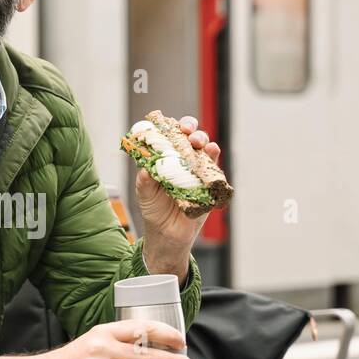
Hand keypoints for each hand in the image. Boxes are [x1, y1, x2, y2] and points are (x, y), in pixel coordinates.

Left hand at [136, 115, 220, 271]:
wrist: (168, 235)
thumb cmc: (154, 210)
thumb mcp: (144, 193)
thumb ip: (144, 179)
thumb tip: (146, 164)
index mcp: (165, 158)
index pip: (169, 135)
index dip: (170, 126)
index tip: (168, 124)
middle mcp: (182, 161)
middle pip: (189, 136)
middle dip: (190, 128)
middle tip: (186, 131)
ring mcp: (197, 170)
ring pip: (204, 147)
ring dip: (203, 140)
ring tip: (198, 143)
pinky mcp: (209, 183)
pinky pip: (214, 167)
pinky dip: (214, 157)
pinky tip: (211, 152)